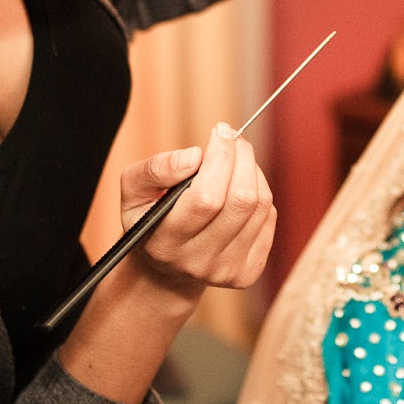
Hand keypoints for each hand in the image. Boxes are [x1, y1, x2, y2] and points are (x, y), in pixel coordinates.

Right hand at [118, 123, 275, 298]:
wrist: (166, 269)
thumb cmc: (151, 219)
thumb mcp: (134, 191)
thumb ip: (155, 169)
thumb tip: (195, 156)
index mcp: (165, 242)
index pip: (206, 198)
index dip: (220, 157)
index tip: (220, 130)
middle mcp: (198, 261)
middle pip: (240, 200)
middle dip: (242, 158)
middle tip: (233, 139)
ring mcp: (226, 270)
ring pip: (260, 206)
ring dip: (253, 171)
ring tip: (235, 162)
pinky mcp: (248, 272)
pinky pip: (269, 218)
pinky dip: (260, 192)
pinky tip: (240, 188)